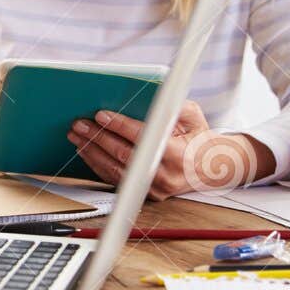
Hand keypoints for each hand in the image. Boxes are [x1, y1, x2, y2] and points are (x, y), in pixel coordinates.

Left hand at [65, 100, 275, 199]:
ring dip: (92, 152)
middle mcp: (165, 174)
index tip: (101, 115)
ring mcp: (155, 188)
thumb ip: (175, 105)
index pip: (143, 138)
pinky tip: (86, 152)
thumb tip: (152, 95)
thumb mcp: (195, 117)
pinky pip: (117, 180)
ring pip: (116, 170)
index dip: (120, 126)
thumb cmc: (199, 139)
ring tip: (76, 136)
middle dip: (98, 138)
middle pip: (124, 155)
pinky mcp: (147, 195)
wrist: (213, 169)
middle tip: (79, 124)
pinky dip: (98, 165)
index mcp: (178, 153)